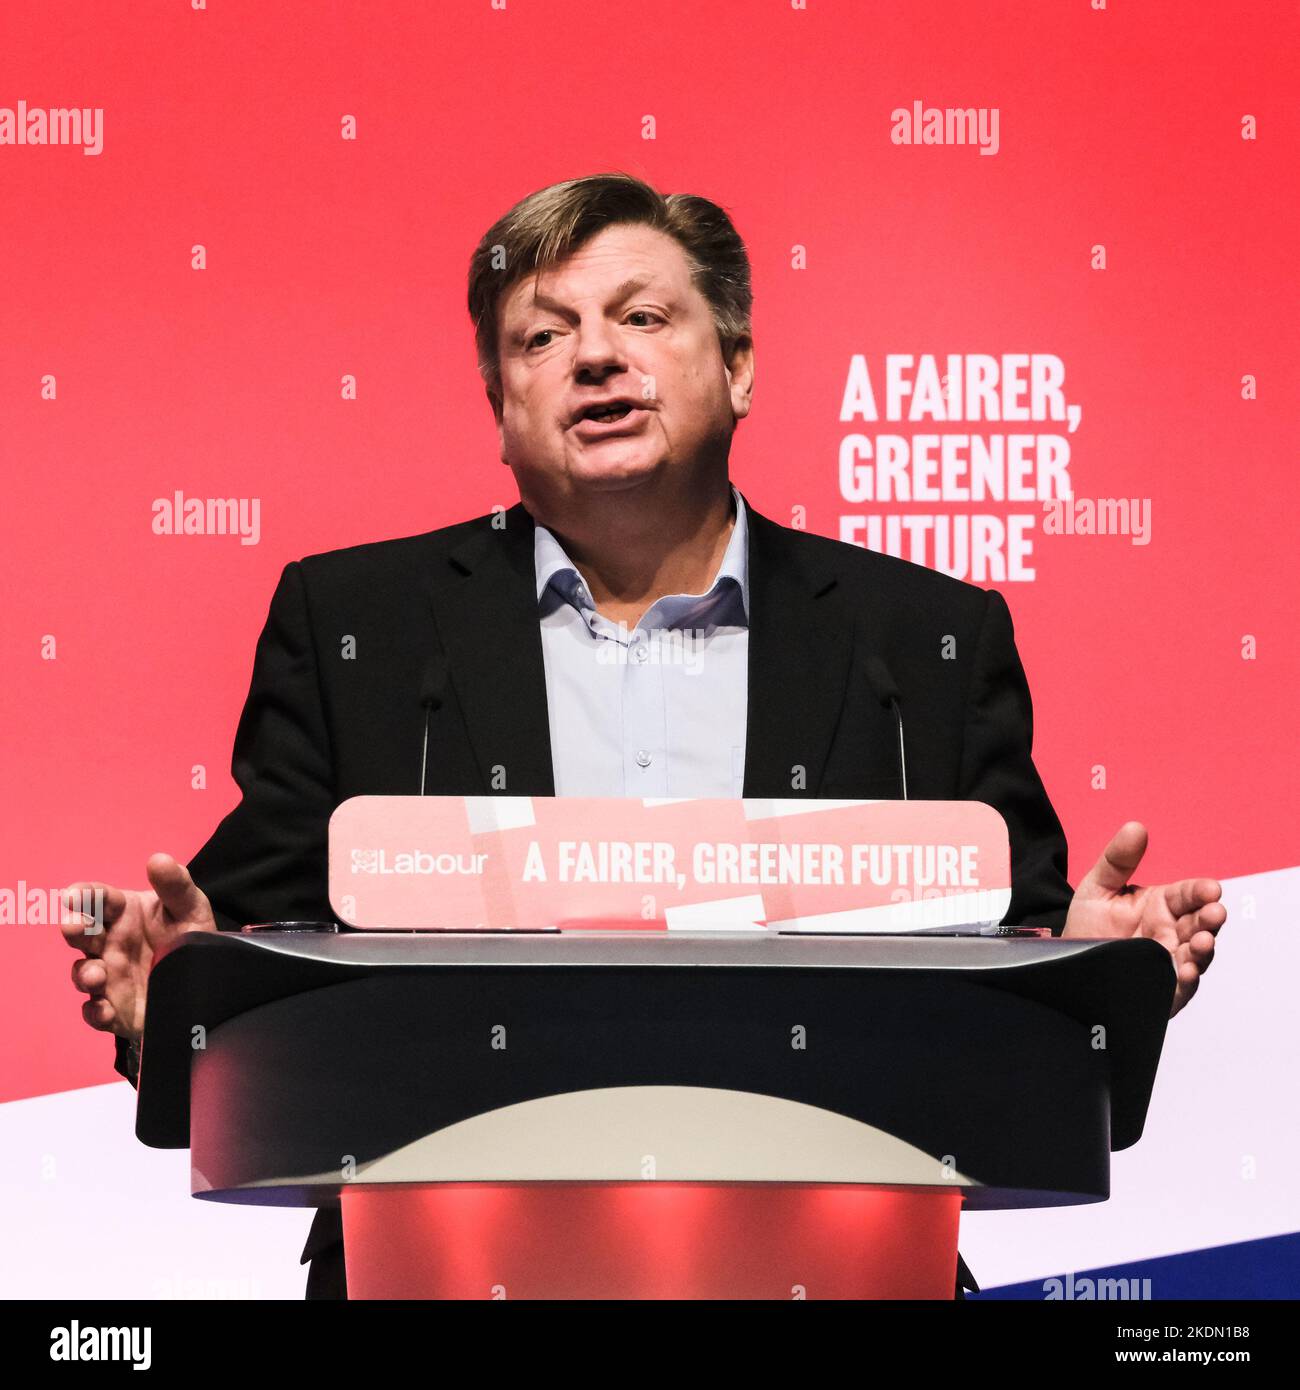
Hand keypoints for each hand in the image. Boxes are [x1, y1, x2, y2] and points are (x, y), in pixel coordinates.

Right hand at [60, 853, 217, 1043]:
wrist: (204, 979)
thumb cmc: (188, 935)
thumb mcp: (190, 907)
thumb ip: (175, 885)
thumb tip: (158, 859)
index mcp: (122, 914)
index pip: (97, 899)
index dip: (84, 895)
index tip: (73, 895)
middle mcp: (108, 943)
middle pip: (81, 934)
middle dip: (73, 929)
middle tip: (73, 926)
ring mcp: (109, 977)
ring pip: (84, 974)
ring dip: (84, 974)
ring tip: (96, 975)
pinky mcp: (116, 1009)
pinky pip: (96, 1013)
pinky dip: (95, 1013)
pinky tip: (104, 1009)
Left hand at [1062, 821, 1224, 1017]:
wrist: (1065, 963)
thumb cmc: (1087, 925)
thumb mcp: (1097, 888)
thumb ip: (1117, 860)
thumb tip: (1136, 827)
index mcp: (1161, 906)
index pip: (1188, 895)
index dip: (1201, 892)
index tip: (1210, 889)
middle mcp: (1171, 933)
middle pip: (1201, 924)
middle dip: (1210, 919)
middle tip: (1214, 913)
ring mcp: (1170, 962)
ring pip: (1197, 955)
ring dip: (1204, 949)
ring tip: (1203, 942)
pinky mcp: (1163, 989)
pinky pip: (1180, 986)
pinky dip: (1187, 979)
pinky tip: (1186, 971)